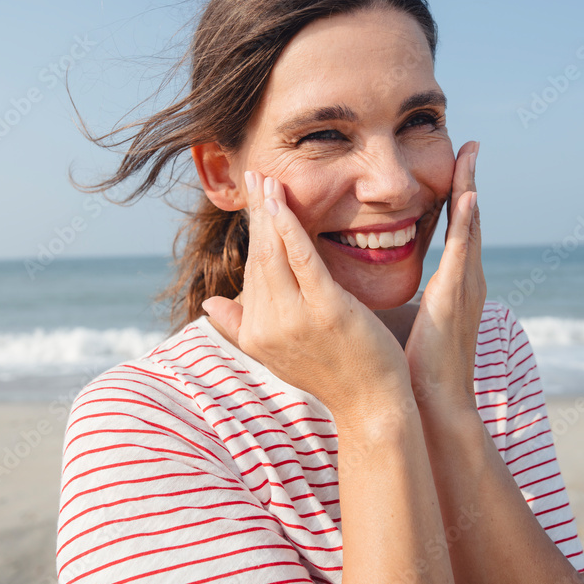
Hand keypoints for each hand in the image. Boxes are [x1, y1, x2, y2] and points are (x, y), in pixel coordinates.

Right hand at [201, 170, 412, 426]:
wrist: (372, 407)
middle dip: (256, 213)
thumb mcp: (279, 355)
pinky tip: (283, 202)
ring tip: (266, 179)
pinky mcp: (326, 310)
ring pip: (274, 253)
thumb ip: (242, 327)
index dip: (254, 234)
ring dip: (269, 211)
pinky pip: (302, 260)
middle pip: (259, 257)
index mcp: (256, 334)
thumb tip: (211, 305)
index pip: (252, 272)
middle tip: (255, 177)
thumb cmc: (334, 376)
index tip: (256, 202)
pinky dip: (290, 228)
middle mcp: (268, 326)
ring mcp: (295, 319)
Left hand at [404, 140, 486, 411]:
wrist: (431, 404)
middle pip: (467, 220)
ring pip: (469, 228)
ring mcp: (464, 288)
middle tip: (471, 144)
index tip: (457, 163)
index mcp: (453, 285)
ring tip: (472, 153)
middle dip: (469, 181)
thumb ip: (392, 295)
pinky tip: (467, 196)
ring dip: (471, 188)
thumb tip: (357, 284)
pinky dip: (468, 223)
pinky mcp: (455, 299)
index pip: (454, 230)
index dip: (455, 197)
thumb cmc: (412, 367)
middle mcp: (465, 280)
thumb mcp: (403, 319)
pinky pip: (462, 253)